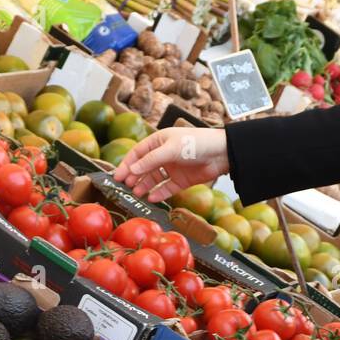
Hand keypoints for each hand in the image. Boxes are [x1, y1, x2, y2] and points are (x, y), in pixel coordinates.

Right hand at [113, 127, 228, 201]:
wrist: (221, 153)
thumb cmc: (196, 143)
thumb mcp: (171, 149)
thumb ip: (151, 160)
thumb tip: (132, 170)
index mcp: (158, 141)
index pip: (137, 153)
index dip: (127, 164)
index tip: (117, 177)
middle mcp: (163, 154)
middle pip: (144, 167)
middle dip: (134, 177)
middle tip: (125, 187)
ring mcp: (172, 168)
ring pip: (154, 179)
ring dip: (144, 186)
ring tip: (136, 193)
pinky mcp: (181, 180)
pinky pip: (166, 188)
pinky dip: (159, 193)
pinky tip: (152, 198)